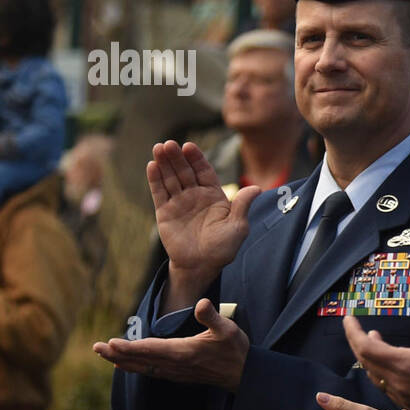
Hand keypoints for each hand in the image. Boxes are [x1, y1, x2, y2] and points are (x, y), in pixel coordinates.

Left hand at [93, 299, 249, 391]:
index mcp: (184, 352)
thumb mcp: (228, 329)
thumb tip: (201, 303)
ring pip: (143, 368)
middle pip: (141, 360)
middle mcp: (175, 365)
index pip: (150, 349)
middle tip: (96, 348)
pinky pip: (151, 372)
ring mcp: (176, 372)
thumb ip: (212, 316)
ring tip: (106, 355)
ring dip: (123, 361)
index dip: (129, 347)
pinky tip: (129, 365)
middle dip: (117, 354)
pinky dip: (137, 368)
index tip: (110, 343)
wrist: (244, 375)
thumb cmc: (236, 350)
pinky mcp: (178, 375)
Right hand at [148, 140, 260, 300]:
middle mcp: (195, 195)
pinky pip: (159, 193)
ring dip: (164, 163)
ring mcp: (179, 202)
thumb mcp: (237, 226)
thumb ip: (243, 206)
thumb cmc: (223, 248)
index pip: (204, 171)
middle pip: (185, 171)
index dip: (197, 158)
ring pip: (170, 178)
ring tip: (158, 148)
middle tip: (170, 144)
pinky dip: (155, 179)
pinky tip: (152, 165)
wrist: (201, 266)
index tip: (189, 146)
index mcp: (213, 195)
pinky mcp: (164, 212)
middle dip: (177, 157)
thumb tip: (257, 188)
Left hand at [343, 242, 409, 409]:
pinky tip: (396, 365)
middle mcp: (400, 384)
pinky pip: (388, 387)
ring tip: (377, 341)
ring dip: (371, 357)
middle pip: (366, 362)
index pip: (366, 348)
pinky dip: (383, 371)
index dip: (353, 332)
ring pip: (377, 376)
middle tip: (358, 327)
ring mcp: (405, 398)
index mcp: (406, 364)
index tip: (348, 317)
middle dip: (359, 342)